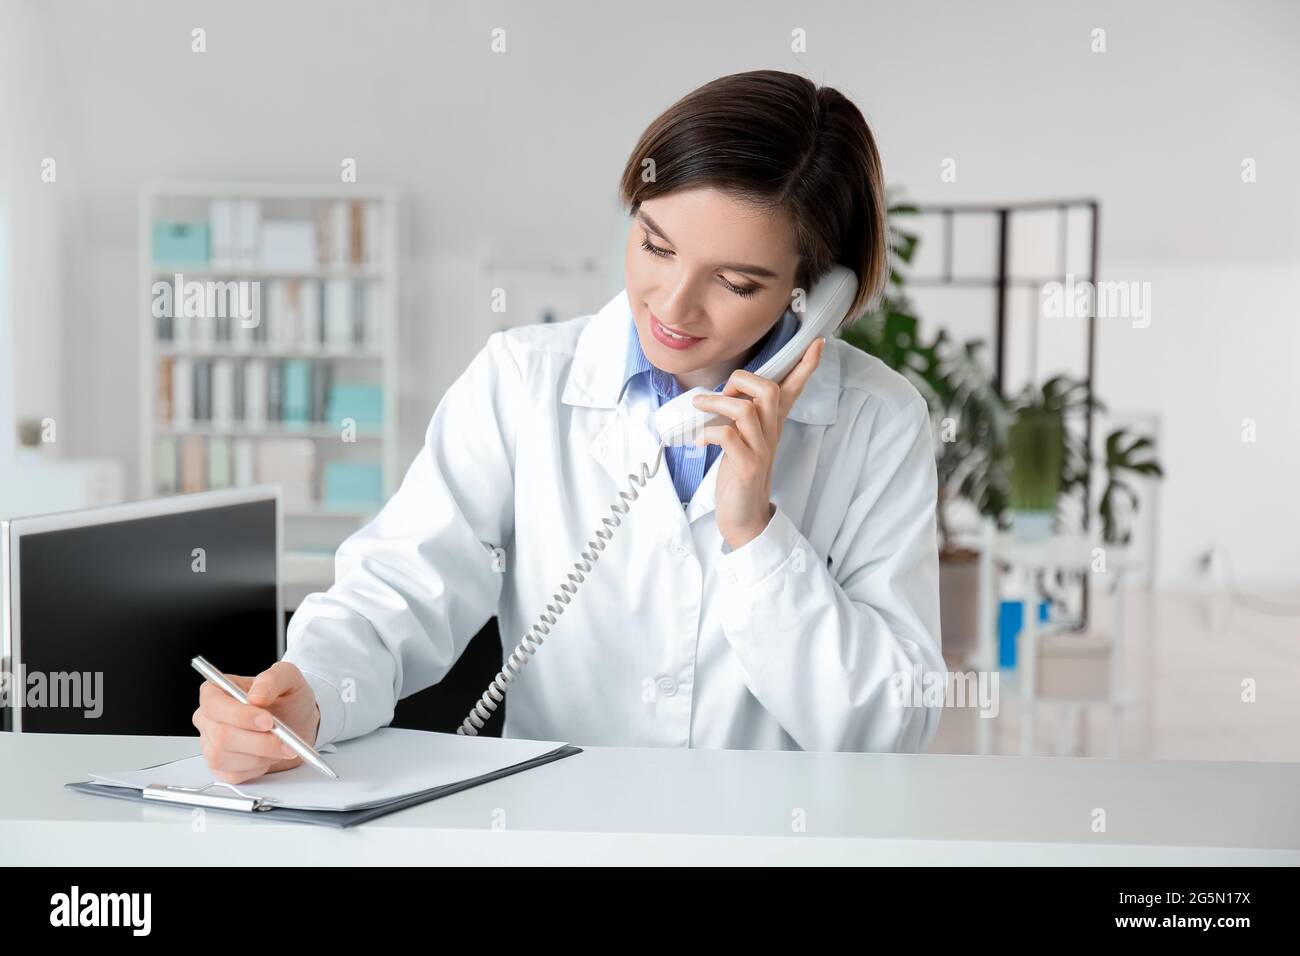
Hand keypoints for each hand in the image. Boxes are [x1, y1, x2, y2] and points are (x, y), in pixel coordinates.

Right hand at [192, 661, 320, 784]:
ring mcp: (211, 744)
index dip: (239, 715)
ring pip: (225, 757)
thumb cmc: (287, 699)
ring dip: (260, 755)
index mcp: (217, 691)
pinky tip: (269, 756)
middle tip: (285, 739)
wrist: (298, 723)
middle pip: (221, 735)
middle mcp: (209, 718)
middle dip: (258, 741)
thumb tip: (256, 696)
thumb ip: (272, 679)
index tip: (267, 721)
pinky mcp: (220, 767)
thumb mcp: (288, 678)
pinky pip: (233, 774)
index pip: (213, 704)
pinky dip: (258, 768)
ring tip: (280, 745)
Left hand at [690, 336, 825, 549]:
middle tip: (722, 393)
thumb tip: (716, 395)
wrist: (743, 518)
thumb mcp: (743, 440)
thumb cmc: (739, 476)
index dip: (805, 366)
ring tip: (698, 408)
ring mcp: (761, 450)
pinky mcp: (747, 467)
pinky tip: (700, 440)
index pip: (793, 390)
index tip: (817, 343)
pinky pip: (729, 437)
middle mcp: (771, 433)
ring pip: (746, 409)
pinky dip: (710, 432)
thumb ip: (738, 417)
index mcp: (771, 425)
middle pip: (768, 390)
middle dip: (742, 380)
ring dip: (717, 403)